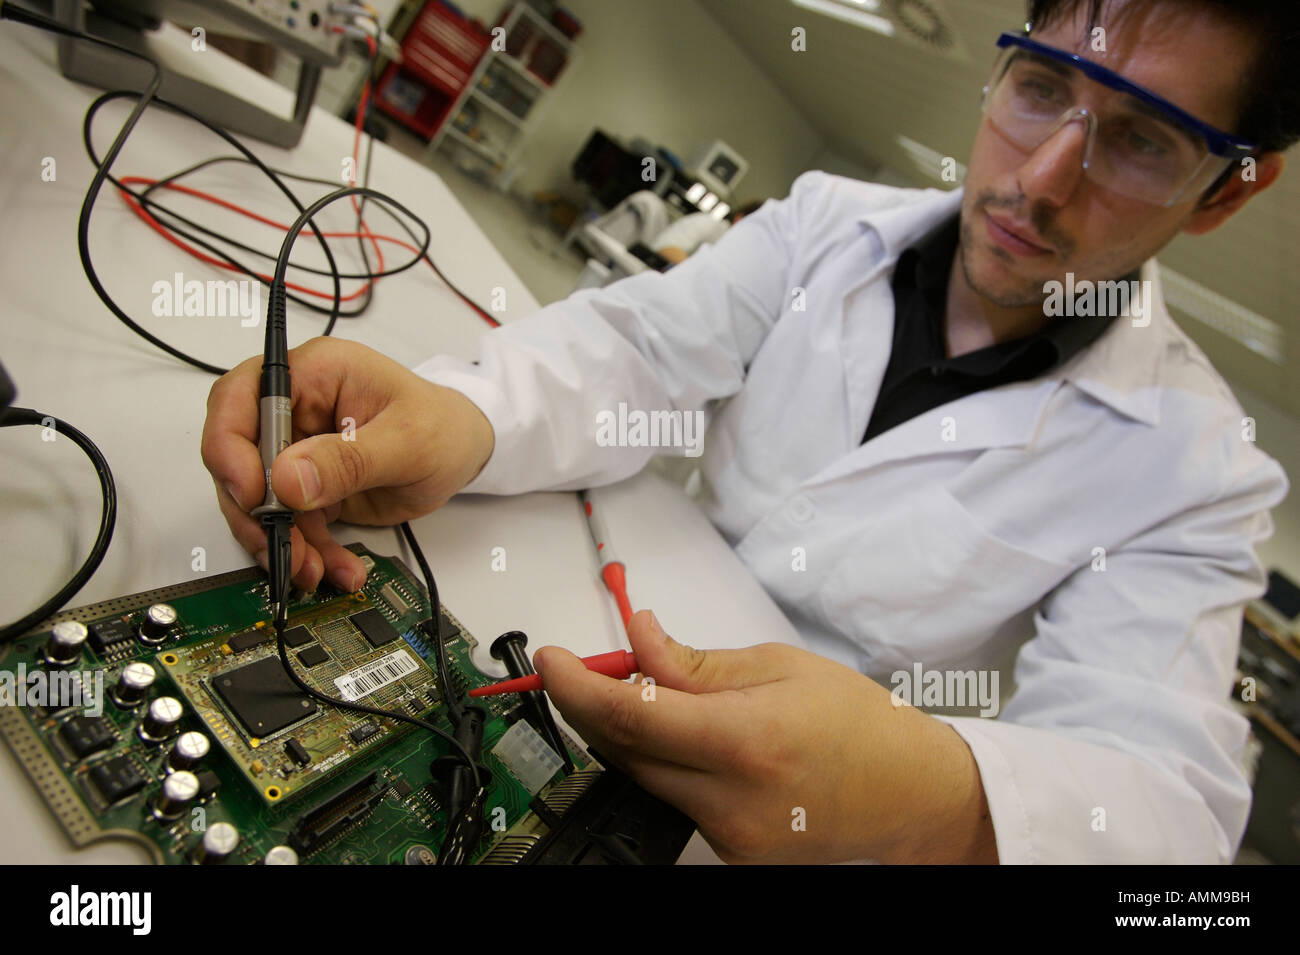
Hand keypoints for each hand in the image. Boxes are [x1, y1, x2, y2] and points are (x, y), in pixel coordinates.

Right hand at [201, 336, 493, 592]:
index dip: (230, 446)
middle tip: (281, 547)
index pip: (241, 397)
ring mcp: (298, 452)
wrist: (464, 454)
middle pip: (238, 458)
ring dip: (281, 542)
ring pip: (259, 502)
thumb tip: (287, 479)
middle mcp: (296, 409)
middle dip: (254, 511)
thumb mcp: (406, 442)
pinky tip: (335, 568)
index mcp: (315, 374)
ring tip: (313, 569)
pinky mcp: (308, 489)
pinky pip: (290, 525)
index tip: (250, 493)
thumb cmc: (443, 427)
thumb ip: (347, 460)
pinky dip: (307, 552)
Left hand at [534, 611, 997, 863]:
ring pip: (644, 776)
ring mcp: (729, 837)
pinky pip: (674, 800)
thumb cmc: (860, 724)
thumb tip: (634, 637)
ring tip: (657, 696)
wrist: (911, 794)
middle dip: (594, 705)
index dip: (574, 687)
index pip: (629, 715)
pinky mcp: (731, 855)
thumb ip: (694, 660)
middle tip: (593, 668)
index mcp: (744, 740)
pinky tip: (689, 737)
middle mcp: (730, 800)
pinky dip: (664, 762)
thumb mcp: (778, 666)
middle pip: (623, 750)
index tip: (550, 661)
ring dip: (631, 732)